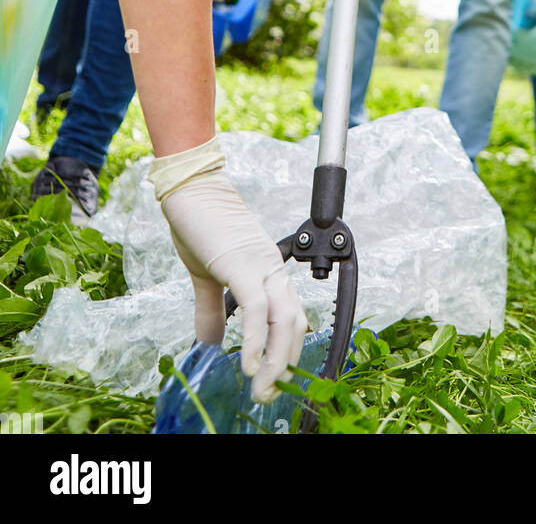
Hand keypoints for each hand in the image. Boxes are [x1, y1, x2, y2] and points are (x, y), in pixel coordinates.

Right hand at [156, 161, 307, 403]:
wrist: (191, 189)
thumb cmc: (200, 226)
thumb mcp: (206, 277)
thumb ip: (212, 311)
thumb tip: (211, 345)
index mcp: (268, 272)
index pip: (291, 318)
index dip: (288, 351)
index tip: (275, 381)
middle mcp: (272, 270)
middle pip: (295, 323)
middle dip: (286, 364)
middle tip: (269, 394)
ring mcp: (260, 266)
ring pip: (284, 319)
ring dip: (277, 359)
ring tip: (262, 388)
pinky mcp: (242, 264)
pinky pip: (256, 307)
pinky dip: (257, 338)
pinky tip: (249, 363)